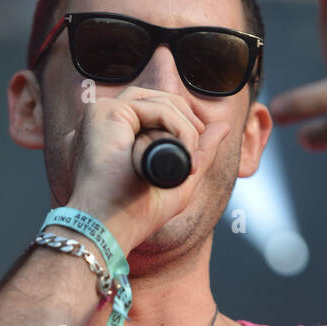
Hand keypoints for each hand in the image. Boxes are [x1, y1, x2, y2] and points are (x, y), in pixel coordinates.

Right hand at [64, 86, 229, 252]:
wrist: (110, 226)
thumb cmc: (137, 212)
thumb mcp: (180, 177)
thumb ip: (201, 150)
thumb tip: (224, 125)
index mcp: (116, 132)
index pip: (158, 110)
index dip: (184, 124)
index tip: (195, 151)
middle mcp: (107, 119)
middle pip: (161, 99)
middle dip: (188, 124)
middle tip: (195, 155)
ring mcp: (103, 112)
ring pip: (162, 102)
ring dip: (186, 130)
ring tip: (188, 161)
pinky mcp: (105, 112)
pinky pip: (156, 107)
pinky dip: (178, 128)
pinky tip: (181, 152)